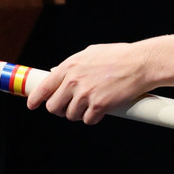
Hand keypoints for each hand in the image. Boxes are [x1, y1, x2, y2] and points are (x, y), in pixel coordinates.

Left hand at [25, 32, 173, 124]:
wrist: (141, 63)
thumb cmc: (119, 56)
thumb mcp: (91, 53)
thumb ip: (72, 64)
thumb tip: (55, 72)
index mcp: (69, 67)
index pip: (44, 87)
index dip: (36, 99)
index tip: (32, 105)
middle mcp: (74, 81)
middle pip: (54, 107)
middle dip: (61, 109)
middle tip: (70, 108)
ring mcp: (85, 94)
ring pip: (71, 116)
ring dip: (79, 114)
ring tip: (90, 106)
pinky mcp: (99, 105)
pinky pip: (88, 120)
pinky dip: (93, 118)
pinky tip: (100, 111)